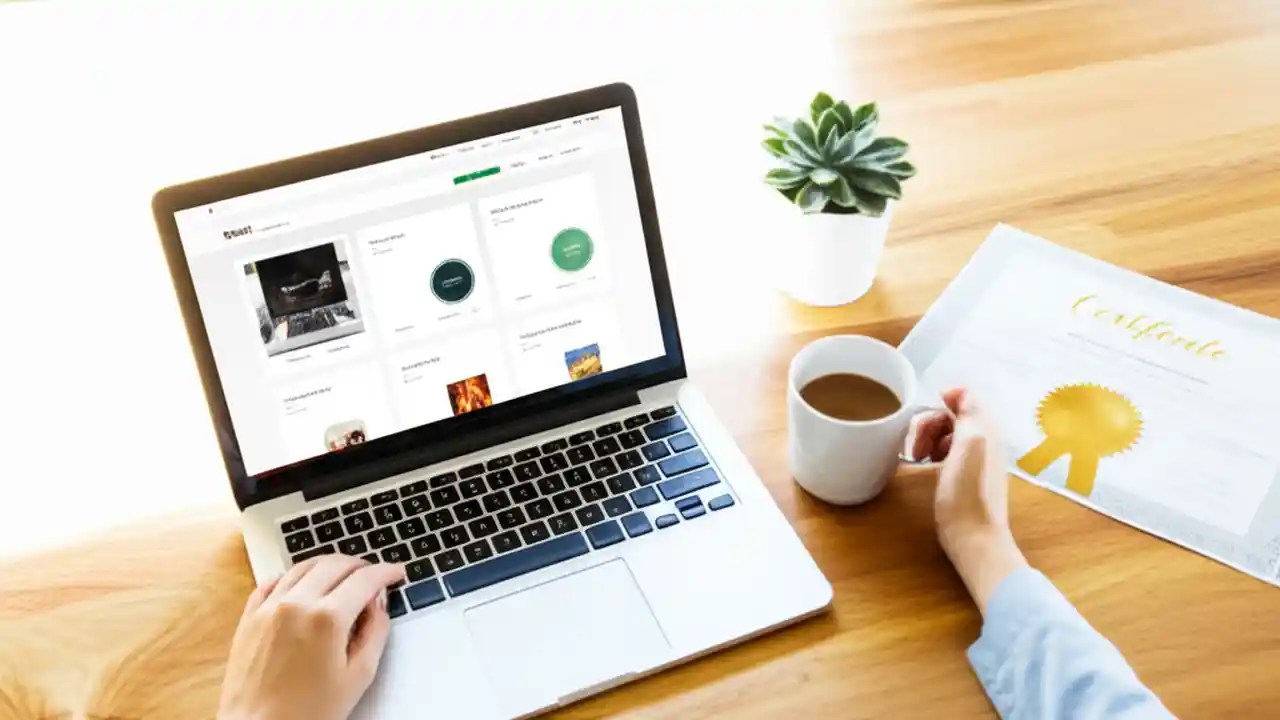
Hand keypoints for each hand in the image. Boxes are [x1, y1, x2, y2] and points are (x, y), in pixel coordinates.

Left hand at [218, 556, 405, 719]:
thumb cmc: (307, 713)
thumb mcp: (358, 677)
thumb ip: (375, 633)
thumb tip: (378, 606)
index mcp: (327, 618)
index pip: (365, 579)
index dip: (386, 571)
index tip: (395, 572)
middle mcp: (297, 603)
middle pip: (336, 564)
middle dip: (360, 564)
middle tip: (373, 574)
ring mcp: (269, 607)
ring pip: (304, 566)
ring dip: (329, 565)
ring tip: (343, 575)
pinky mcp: (250, 616)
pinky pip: (273, 581)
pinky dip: (293, 576)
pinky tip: (303, 585)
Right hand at [912, 388, 1026, 612]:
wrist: (973, 539)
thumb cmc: (967, 495)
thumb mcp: (969, 445)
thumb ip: (969, 413)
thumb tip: (957, 391)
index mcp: (987, 430)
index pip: (966, 396)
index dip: (943, 400)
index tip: (921, 420)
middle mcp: (986, 440)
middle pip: (953, 414)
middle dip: (929, 423)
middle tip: (915, 448)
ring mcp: (978, 459)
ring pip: (948, 432)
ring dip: (928, 438)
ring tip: (918, 457)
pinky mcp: (967, 475)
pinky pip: (948, 450)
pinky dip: (934, 452)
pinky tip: (927, 466)